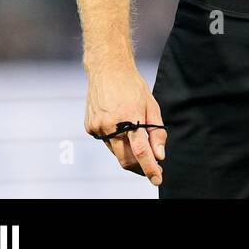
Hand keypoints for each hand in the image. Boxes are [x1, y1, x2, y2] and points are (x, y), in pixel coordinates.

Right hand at [84, 63, 166, 185]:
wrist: (108, 70)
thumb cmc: (133, 87)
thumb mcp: (151, 105)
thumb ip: (156, 132)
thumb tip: (159, 155)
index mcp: (130, 117)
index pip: (141, 151)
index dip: (150, 168)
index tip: (157, 179)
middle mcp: (111, 125)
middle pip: (126, 159)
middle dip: (140, 166)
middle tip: (152, 167)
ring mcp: (98, 127)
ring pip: (116, 151)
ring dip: (128, 151)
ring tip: (133, 132)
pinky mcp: (89, 127)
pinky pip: (106, 142)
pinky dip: (115, 139)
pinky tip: (118, 122)